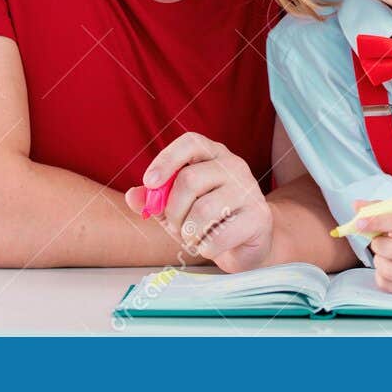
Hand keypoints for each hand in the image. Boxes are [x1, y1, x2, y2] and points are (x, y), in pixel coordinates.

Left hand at [124, 133, 272, 273]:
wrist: (247, 244)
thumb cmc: (207, 220)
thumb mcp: (177, 207)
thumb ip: (155, 200)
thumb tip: (133, 196)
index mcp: (213, 154)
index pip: (190, 143)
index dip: (166, 160)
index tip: (149, 182)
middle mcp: (234, 165)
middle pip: (189, 180)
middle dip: (173, 211)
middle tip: (175, 226)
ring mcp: (249, 190)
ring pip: (202, 211)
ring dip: (188, 233)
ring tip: (193, 238)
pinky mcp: (258, 217)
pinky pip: (219, 236)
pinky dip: (205, 247)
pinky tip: (210, 245)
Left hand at [355, 209, 391, 296]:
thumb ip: (388, 209)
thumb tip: (357, 206)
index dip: (377, 221)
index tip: (360, 221)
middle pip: (391, 249)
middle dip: (378, 243)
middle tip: (379, 241)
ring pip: (388, 269)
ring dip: (378, 260)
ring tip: (384, 254)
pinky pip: (389, 286)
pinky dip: (381, 275)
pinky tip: (388, 266)